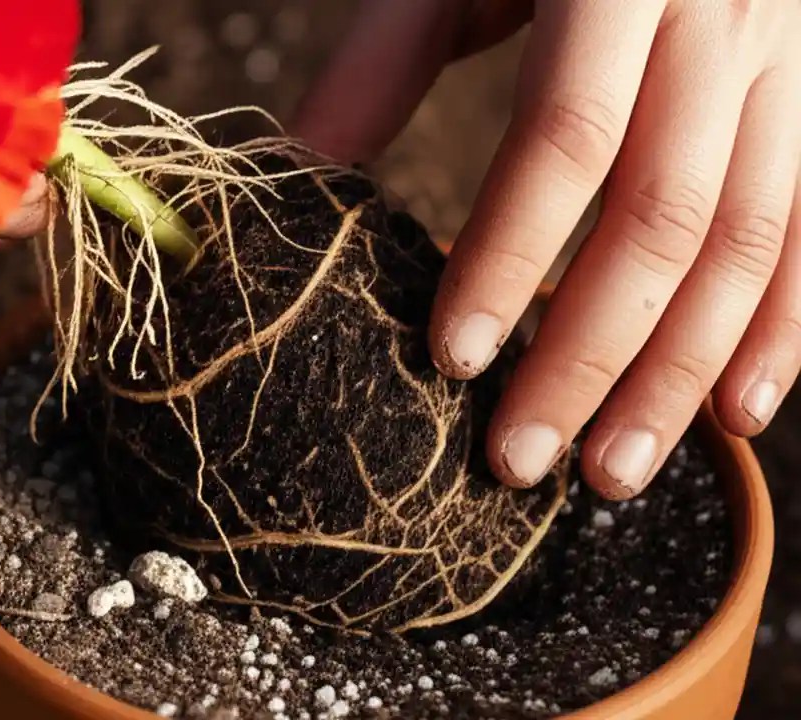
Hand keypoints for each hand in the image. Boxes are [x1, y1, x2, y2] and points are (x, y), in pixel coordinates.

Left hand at [296, 0, 800, 499]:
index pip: (566, 140)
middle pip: (661, 217)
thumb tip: (294, 166)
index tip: (451, 359)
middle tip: (517, 460)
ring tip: (608, 472)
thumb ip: (384, 59)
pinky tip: (737, 416)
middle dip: (586, 355)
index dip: (509, 255)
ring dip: (680, 374)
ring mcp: (790, 66)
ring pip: (747, 242)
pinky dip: (786, 330)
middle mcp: (725, 23)